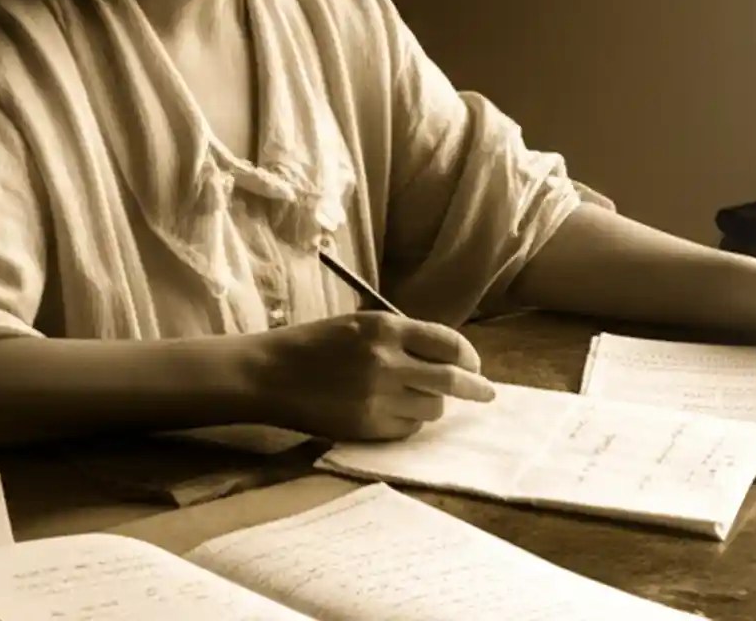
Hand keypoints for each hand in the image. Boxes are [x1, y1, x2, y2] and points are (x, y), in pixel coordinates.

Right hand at [252, 311, 496, 440]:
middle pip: (451, 380)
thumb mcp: (358, 325)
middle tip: (486, 393)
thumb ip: (400, 337)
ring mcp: (378, 397)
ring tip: (420, 399)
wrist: (269, 374)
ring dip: (435, 404)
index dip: (468, 356)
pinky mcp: (367, 426)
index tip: (473, 364)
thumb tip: (445, 357)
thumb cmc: (312, 344)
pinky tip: (396, 413)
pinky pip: (408, 429)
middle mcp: (387, 361)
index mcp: (385, 328)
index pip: (449, 343)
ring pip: (433, 408)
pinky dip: (410, 422)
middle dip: (476, 388)